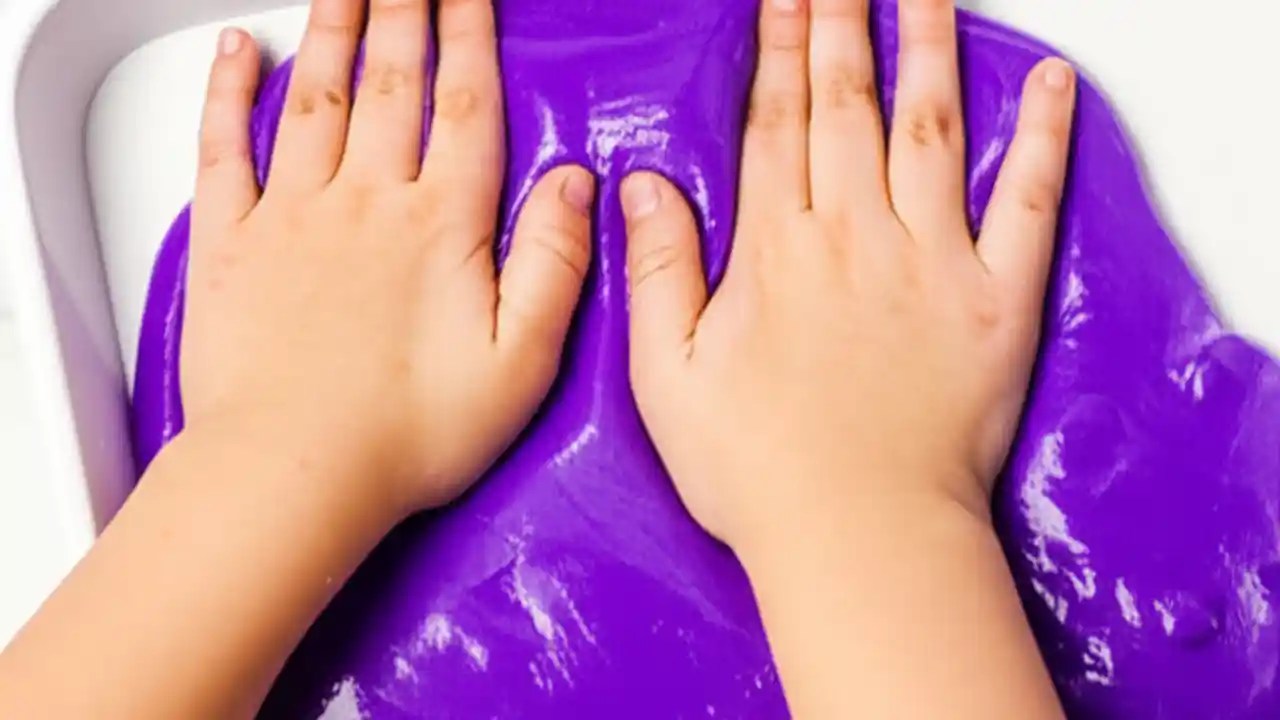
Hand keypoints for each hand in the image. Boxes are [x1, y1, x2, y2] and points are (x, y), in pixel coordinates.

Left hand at [185, 0, 594, 514]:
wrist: (292, 474)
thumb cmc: (407, 433)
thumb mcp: (520, 362)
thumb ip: (555, 264)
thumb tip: (578, 185)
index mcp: (442, 226)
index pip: (466, 105)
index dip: (471, 37)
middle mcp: (367, 202)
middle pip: (390, 80)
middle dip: (405, 9)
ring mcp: (293, 215)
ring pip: (317, 96)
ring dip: (333, 27)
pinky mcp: (231, 244)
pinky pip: (226, 146)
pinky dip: (230, 91)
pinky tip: (242, 51)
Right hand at [623, 0, 1076, 549]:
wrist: (860, 535)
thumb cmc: (756, 469)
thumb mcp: (668, 376)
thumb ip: (657, 271)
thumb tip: (641, 184)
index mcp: (775, 250)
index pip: (775, 122)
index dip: (779, 48)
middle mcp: (855, 234)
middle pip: (848, 103)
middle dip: (843, 23)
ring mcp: (934, 260)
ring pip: (932, 126)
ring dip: (929, 46)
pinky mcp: (997, 299)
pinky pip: (1027, 201)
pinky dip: (1042, 138)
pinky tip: (1051, 84)